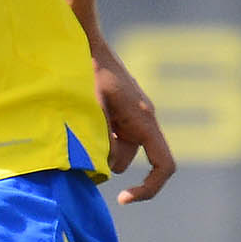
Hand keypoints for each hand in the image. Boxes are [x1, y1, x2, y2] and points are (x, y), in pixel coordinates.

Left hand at [91, 37, 178, 204]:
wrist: (86, 43)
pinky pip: (108, 137)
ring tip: (76, 122)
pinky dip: (93, 137)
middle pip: (127, 160)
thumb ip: (103, 138)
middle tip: (76, 144)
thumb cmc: (90, 71)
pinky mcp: (118, 115)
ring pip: (114, 151)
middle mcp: (143, 122)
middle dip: (104, 160)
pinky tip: (79, 118)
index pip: (164, 165)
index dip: (149, 188)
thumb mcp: (94, 106)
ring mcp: (131, 119)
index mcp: (144, 121)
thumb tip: (109, 166)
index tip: (124, 199)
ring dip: (96, 147)